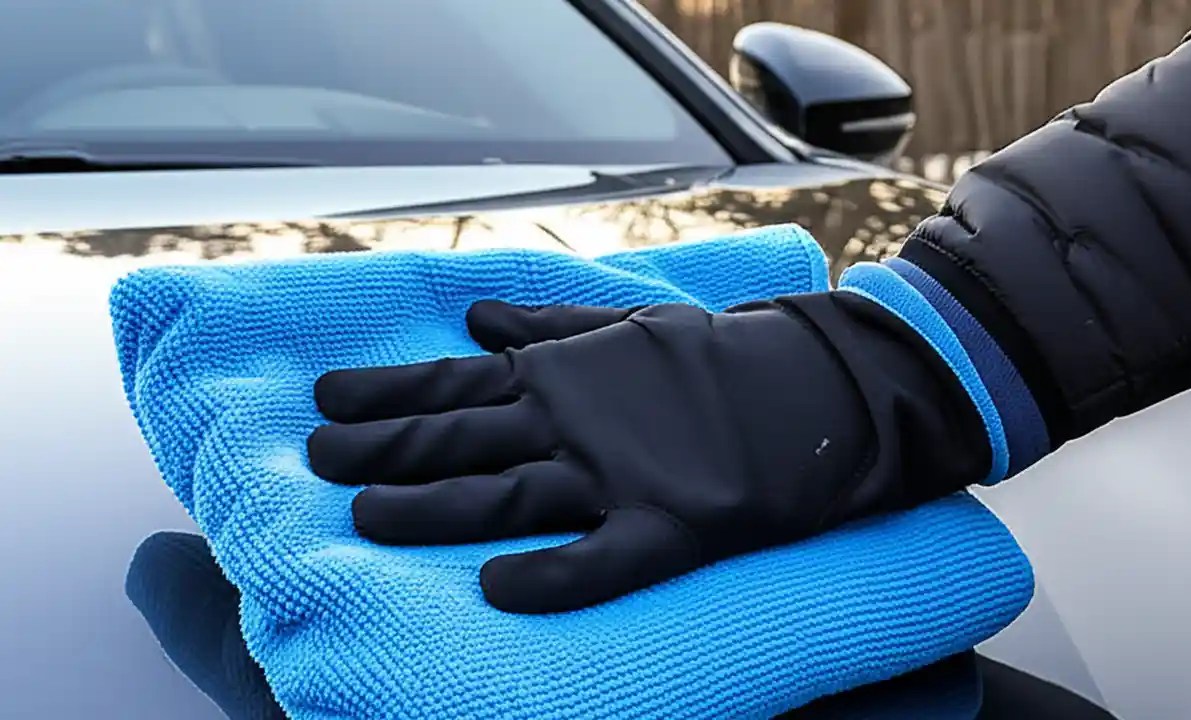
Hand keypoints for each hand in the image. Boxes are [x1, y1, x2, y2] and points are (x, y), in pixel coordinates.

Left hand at [308, 294, 988, 612]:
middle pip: (462, 438)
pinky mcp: (669, 527)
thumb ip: (548, 327)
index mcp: (563, 376)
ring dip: (434, 507)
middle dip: (383, 449)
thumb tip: (475, 320)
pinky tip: (496, 589)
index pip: (454, 384)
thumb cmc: (717, 357)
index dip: (384, 392)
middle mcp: (576, 423)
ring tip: (367, 521)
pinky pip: (600, 560)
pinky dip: (550, 575)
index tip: (322, 401)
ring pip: (507, 495)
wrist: (815, 388)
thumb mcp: (627, 324)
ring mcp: (619, 477)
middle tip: (316, 463)